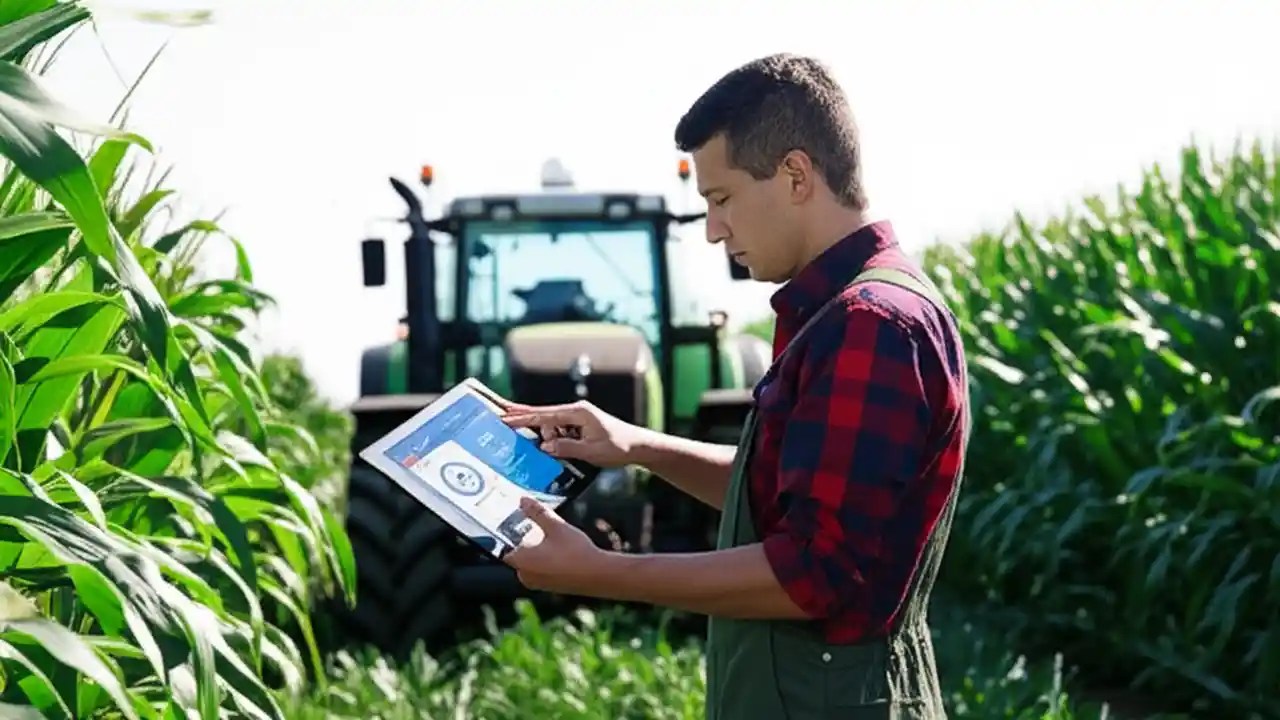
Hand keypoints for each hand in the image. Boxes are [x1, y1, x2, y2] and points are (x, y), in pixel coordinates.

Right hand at [499, 399, 645, 467]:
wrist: (638, 445)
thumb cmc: (618, 447)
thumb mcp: (591, 451)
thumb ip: (567, 448)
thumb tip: (545, 446)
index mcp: (578, 413)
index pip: (545, 415)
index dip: (523, 418)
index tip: (505, 418)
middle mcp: (576, 411)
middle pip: (544, 415)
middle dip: (524, 417)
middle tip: (501, 416)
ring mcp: (578, 417)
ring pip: (551, 424)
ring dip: (543, 434)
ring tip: (534, 439)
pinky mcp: (580, 425)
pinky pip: (560, 429)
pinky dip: (550, 435)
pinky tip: (544, 444)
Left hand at [503, 496, 609, 593]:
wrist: (599, 576)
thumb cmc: (575, 552)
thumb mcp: (556, 526)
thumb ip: (537, 513)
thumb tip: (523, 500)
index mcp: (521, 561)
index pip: (503, 546)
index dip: (507, 533)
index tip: (513, 521)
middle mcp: (525, 575)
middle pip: (517, 554)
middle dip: (524, 540)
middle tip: (533, 524)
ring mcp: (538, 583)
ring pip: (529, 562)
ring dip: (535, 550)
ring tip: (549, 535)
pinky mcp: (550, 587)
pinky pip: (540, 570)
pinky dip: (544, 560)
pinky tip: (559, 550)